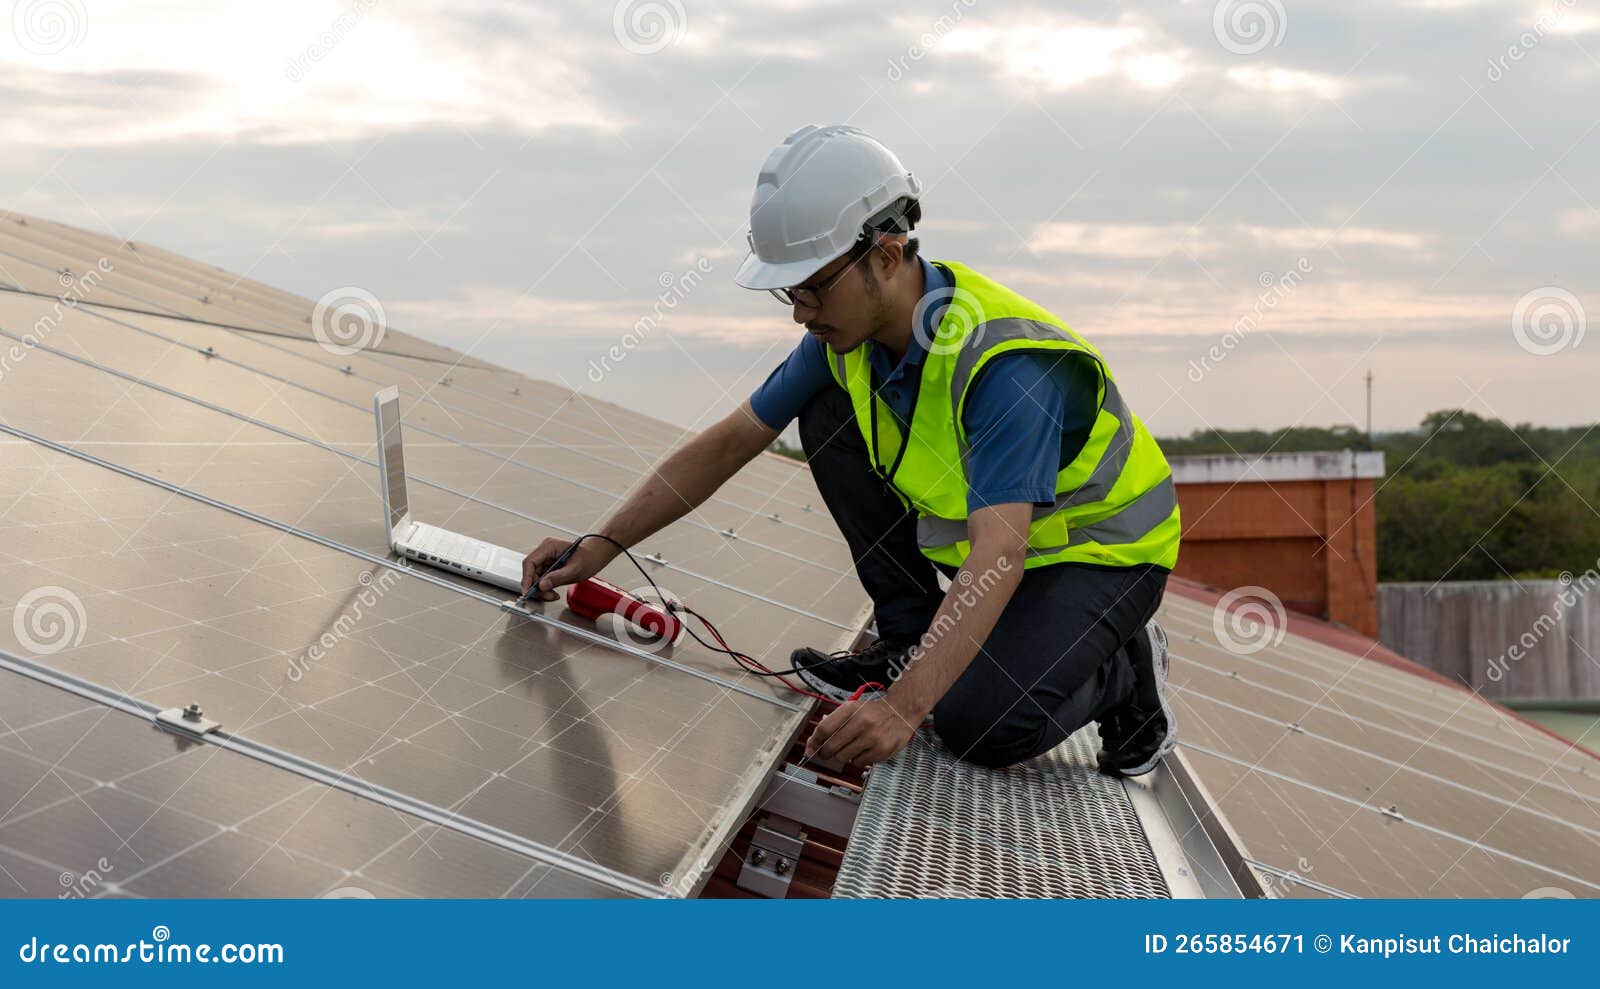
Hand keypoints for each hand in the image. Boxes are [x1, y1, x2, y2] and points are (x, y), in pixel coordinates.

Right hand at [520, 536, 616, 600]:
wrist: (597, 556)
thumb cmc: (589, 557)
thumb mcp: (575, 569)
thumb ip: (558, 577)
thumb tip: (542, 585)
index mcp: (549, 547)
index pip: (530, 562)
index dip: (527, 578)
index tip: (529, 591)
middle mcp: (545, 552)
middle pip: (531, 571)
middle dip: (536, 587)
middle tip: (547, 596)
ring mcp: (546, 559)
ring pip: (535, 577)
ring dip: (541, 589)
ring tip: (552, 595)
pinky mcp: (549, 566)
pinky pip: (542, 579)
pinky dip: (546, 588)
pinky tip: (553, 592)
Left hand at [804, 693, 926, 766]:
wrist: (901, 710)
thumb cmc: (873, 711)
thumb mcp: (852, 708)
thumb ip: (832, 723)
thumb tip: (813, 744)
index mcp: (851, 709)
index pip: (824, 729)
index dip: (814, 742)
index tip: (811, 749)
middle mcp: (862, 722)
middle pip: (831, 747)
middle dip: (826, 753)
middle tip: (828, 752)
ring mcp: (873, 737)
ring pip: (844, 757)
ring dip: (843, 755)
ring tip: (852, 747)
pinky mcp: (882, 750)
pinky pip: (859, 763)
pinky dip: (858, 759)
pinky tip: (865, 749)